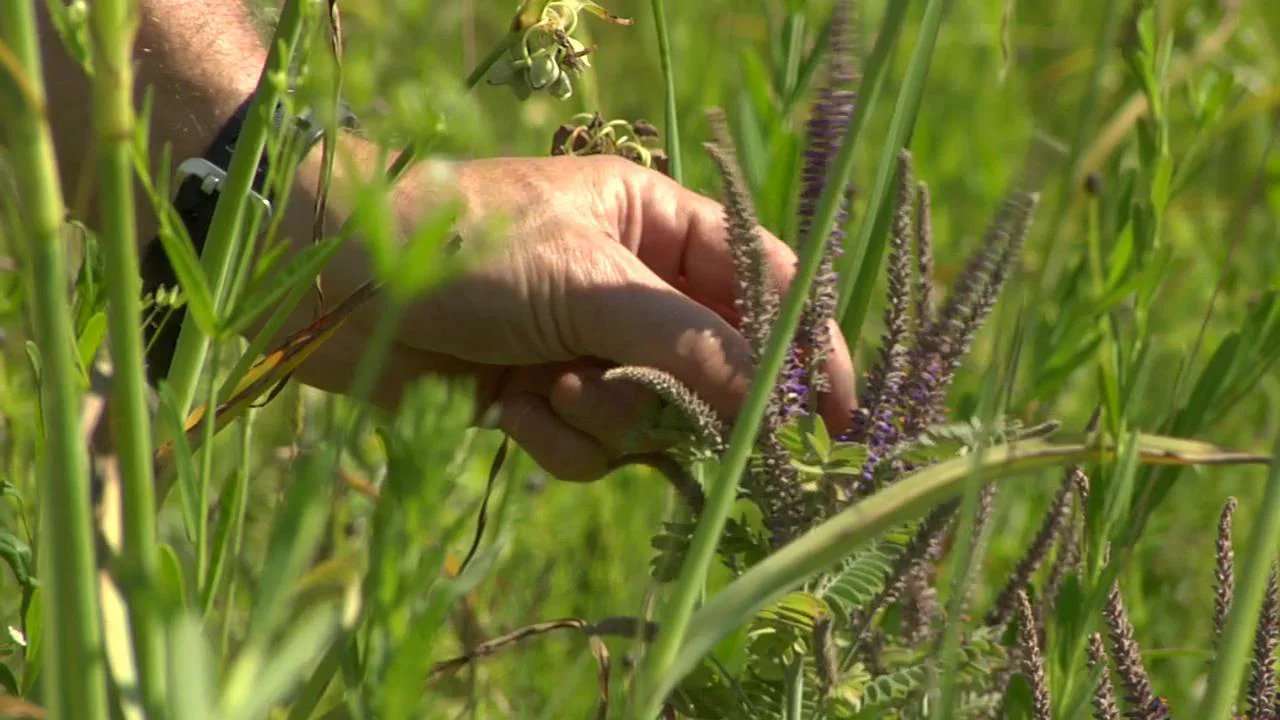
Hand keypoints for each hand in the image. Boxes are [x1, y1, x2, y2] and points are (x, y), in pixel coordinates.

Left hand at [305, 152, 856, 480]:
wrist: (328, 291)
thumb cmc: (459, 248)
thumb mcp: (582, 282)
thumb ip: (686, 342)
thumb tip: (777, 401)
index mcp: (658, 224)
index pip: (766, 285)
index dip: (808, 349)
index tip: (836, 417)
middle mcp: (635, 285)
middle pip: (715, 368)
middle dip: (677, 398)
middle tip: (643, 405)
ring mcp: (593, 346)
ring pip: (654, 421)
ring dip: (604, 420)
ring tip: (543, 390)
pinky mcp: (547, 397)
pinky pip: (593, 449)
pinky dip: (554, 441)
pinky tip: (502, 410)